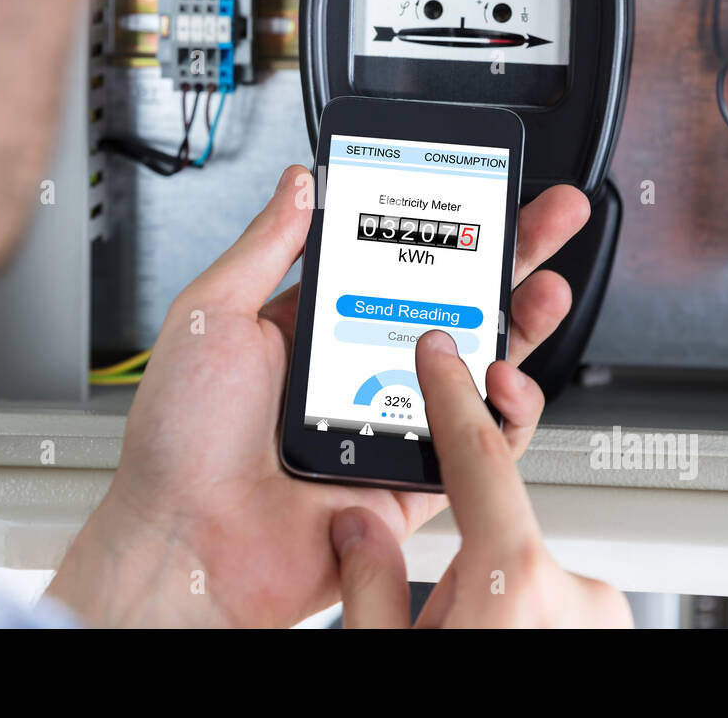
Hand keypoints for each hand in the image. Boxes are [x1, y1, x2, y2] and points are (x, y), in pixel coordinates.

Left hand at [49, 165, 589, 626]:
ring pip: (478, 369)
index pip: (396, 262)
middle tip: (549, 216)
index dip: (442, 226)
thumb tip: (299, 183)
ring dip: (522, 325)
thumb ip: (265, 247)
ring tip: (545, 289)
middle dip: (508, 257)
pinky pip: (477, 446)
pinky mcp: (413, 483)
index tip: (478, 189)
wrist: (183, 543)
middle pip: (453, 305)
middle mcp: (360, 371)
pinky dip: (503, 412)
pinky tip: (501, 377)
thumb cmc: (178, 441)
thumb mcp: (212, 316)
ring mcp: (392, 426)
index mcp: (317, 328)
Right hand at [332, 330, 631, 627]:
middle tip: (443, 609)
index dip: (451, 395)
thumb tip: (358, 533)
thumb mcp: (384, 655)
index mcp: (515, 581)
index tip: (440, 351)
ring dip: (494, 599)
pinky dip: (522, 618)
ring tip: (464, 642)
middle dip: (465, 554)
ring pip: (524, 572)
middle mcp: (572, 590)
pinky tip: (496, 644)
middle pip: (500, 528)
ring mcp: (603, 614)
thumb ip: (370, 584)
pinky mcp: (615, 632)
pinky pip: (553, 603)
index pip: (478, 457)